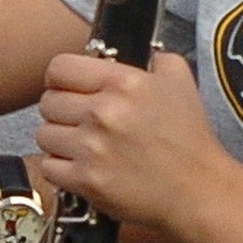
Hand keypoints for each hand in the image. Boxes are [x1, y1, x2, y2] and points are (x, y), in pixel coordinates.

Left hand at [33, 49, 237, 238]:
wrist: (198, 192)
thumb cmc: (190, 139)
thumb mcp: (180, 83)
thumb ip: (156, 58)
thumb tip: (138, 51)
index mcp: (123, 83)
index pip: (59, 68)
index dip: (59, 79)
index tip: (68, 89)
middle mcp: (103, 112)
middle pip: (47, 102)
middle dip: (60, 111)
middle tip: (79, 121)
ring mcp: (92, 148)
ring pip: (43, 134)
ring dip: (58, 141)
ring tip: (81, 146)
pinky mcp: (86, 180)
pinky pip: (47, 166)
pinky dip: (58, 168)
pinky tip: (79, 167)